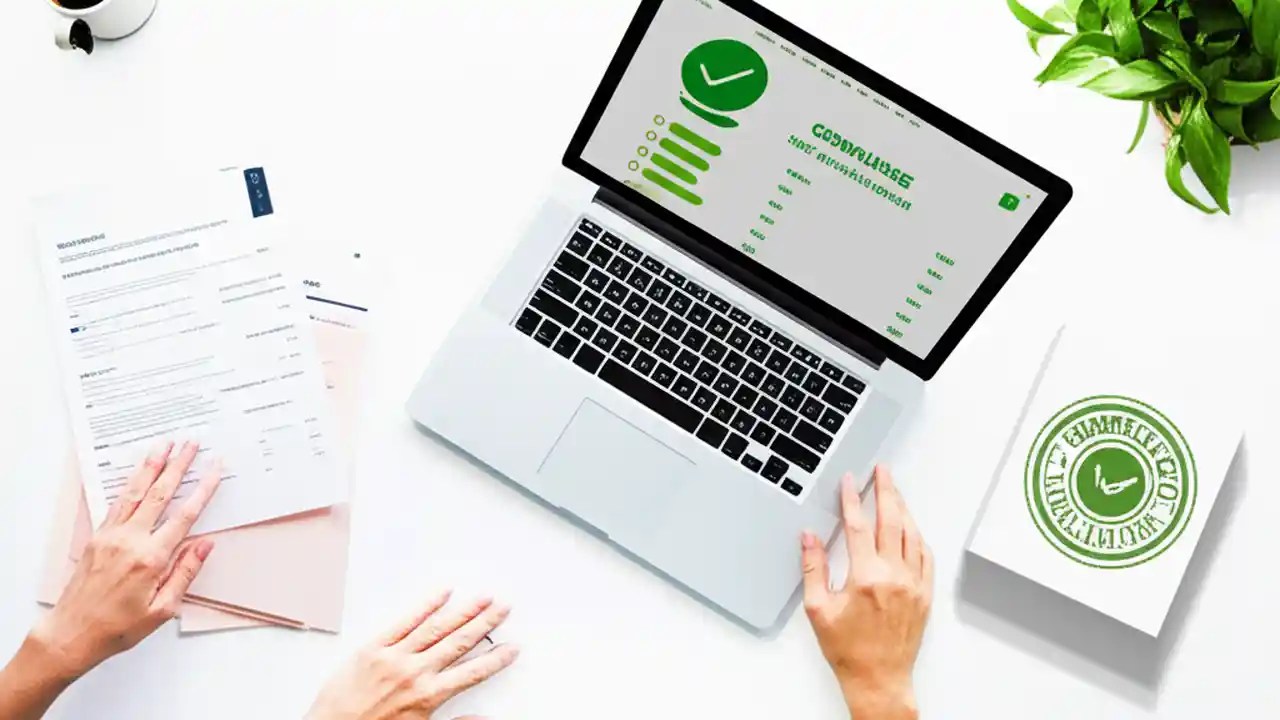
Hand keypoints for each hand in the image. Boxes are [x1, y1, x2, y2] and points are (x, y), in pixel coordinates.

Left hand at [31, 440, 221, 678]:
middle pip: (160, 494)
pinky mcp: (97, 537)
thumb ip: (185, 572)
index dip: (203, 489)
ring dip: (151, 466)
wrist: (72, 634)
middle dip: (178, 466)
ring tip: (164, 445)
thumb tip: (205, 544)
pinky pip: (118, 504)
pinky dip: (130, 484)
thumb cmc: (117, 627)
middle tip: (191, 443)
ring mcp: (111, 536)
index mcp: (151, 559)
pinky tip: (137, 474)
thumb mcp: (162, 608)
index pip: (185, 516)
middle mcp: (130, 541)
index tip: (215, 469)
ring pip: (135, 493)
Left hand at [306, 591, 518, 719]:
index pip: (473, 672)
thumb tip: (482, 719)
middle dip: (485, 623)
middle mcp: (416, 673)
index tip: (512, 647)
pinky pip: (404, 621)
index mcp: (428, 696)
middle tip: (503, 607)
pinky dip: (425, 606)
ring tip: (482, 597)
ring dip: (463, 610)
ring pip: (437, 627)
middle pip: (460, 642)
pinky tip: (441, 594)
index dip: (496, 659)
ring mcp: (395, 656)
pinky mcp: (374, 647)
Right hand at [801, 466, 932, 719]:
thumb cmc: (848, 650)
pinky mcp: (925, 595)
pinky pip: (925, 557)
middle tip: (882, 471)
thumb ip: (814, 567)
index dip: (852, 499)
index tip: (849, 482)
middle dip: (886, 491)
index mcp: (866, 578)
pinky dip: (918, 537)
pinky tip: (911, 529)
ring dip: (903, 510)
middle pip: (891, 521)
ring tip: (895, 492)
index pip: (858, 525)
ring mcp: (913, 585)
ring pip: (912, 535)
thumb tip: (810, 537)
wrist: (878, 679)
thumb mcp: (819, 608)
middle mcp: (894, 577)